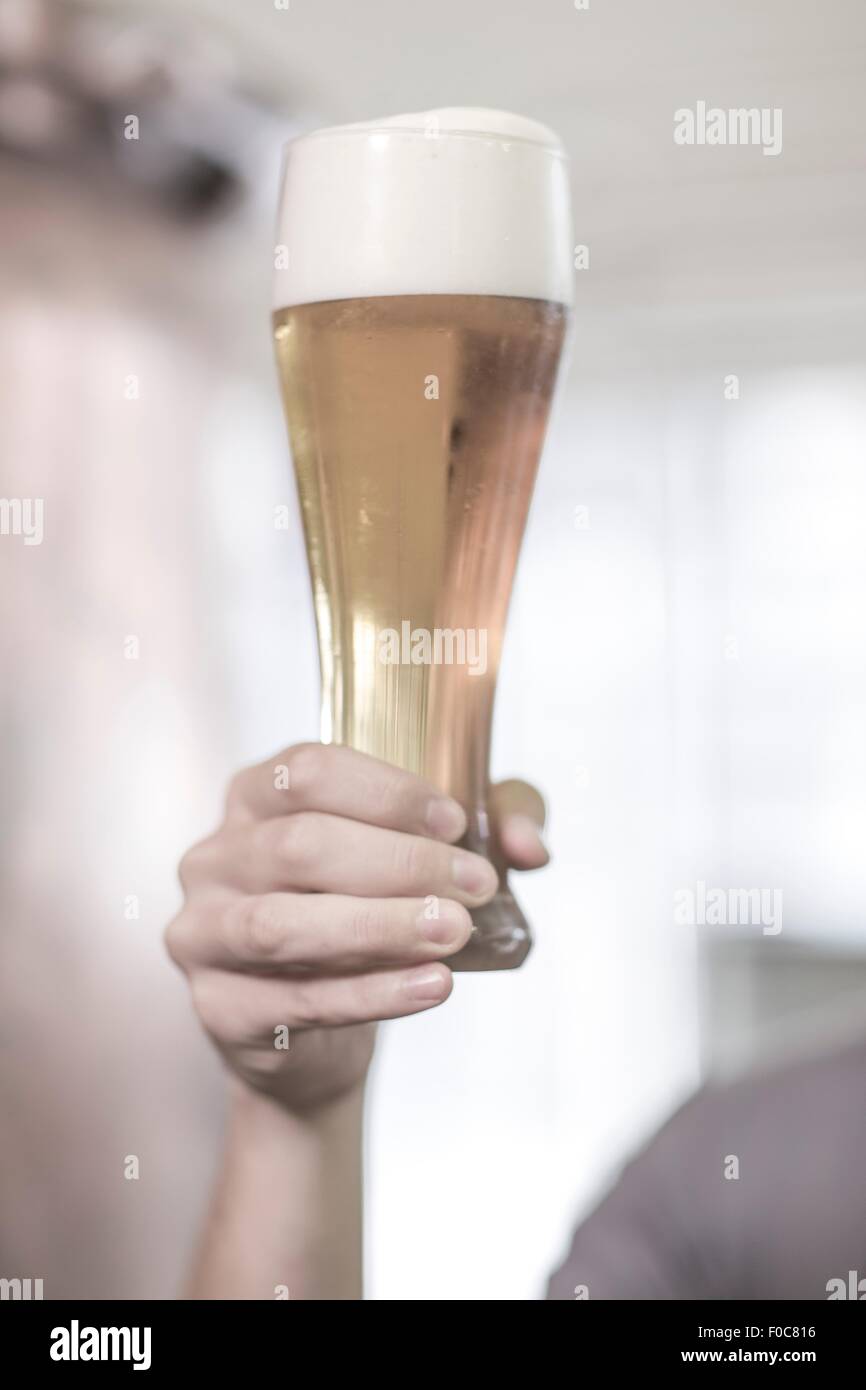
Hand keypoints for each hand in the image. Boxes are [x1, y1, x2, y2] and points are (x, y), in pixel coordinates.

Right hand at [165, 744, 547, 1114]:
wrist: (313, 1038)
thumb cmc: (363, 920)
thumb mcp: (426, 859)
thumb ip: (486, 829)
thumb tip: (529, 845)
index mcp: (254, 799)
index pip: (307, 771)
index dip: (386, 792)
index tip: (455, 821)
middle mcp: (216, 858)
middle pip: (300, 844)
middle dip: (400, 864)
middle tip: (474, 888)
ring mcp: (203, 933)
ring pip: (282, 922)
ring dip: (380, 926)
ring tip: (454, 933)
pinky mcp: (217, 1008)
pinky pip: (294, 1000)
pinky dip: (371, 994)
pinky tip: (431, 985)